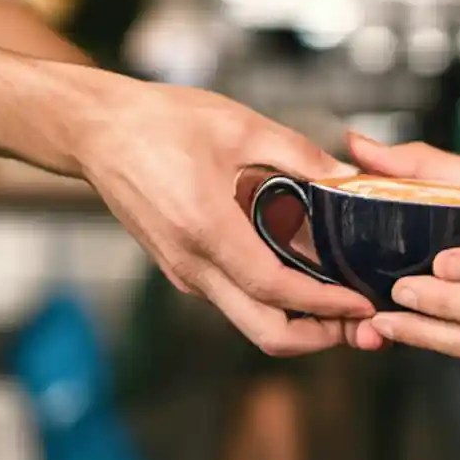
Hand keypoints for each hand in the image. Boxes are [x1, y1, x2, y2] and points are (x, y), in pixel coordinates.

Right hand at [77, 81, 380, 355]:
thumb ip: (297, 153)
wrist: (96, 131)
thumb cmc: (157, 122)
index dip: (326, 304)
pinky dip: (273, 302)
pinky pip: (233, 300)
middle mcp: (193, 264)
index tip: (362, 303)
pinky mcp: (181, 268)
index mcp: (206, 229)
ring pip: (250, 321)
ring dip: (298, 322)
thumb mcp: (237, 125)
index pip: (276, 290)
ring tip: (341, 301)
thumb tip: (346, 177)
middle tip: (359, 322)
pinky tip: (301, 276)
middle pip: (264, 332)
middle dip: (318, 336)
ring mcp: (184, 272)